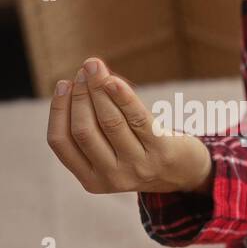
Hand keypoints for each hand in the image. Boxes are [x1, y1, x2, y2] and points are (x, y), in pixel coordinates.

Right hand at [47, 57, 212, 194]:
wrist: (186, 173)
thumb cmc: (139, 153)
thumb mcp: (109, 153)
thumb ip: (90, 129)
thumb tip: (79, 80)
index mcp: (91, 179)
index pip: (61, 142)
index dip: (58, 110)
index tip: (64, 84)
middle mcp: (113, 177)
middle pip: (83, 130)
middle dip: (80, 96)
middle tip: (84, 71)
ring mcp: (139, 166)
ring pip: (109, 122)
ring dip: (99, 89)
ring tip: (95, 68)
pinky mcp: (162, 152)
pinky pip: (138, 119)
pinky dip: (123, 97)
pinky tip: (113, 80)